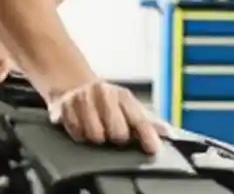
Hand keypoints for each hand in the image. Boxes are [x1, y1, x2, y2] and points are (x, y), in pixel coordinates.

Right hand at [47, 79, 169, 154]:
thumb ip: (148, 121)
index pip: (139, 119)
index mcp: (123, 96)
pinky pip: (76, 134)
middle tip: (113, 132)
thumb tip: (169, 132)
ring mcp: (84, 99)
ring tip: (97, 128)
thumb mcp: (128, 106)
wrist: (74, 84)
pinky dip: (79, 135)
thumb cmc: (105, 100)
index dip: (147, 136)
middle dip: (116, 137)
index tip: (152, 149)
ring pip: (95, 136)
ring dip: (97, 137)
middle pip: (118, 133)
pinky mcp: (64, 106)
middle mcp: (104, 94)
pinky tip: (82, 126)